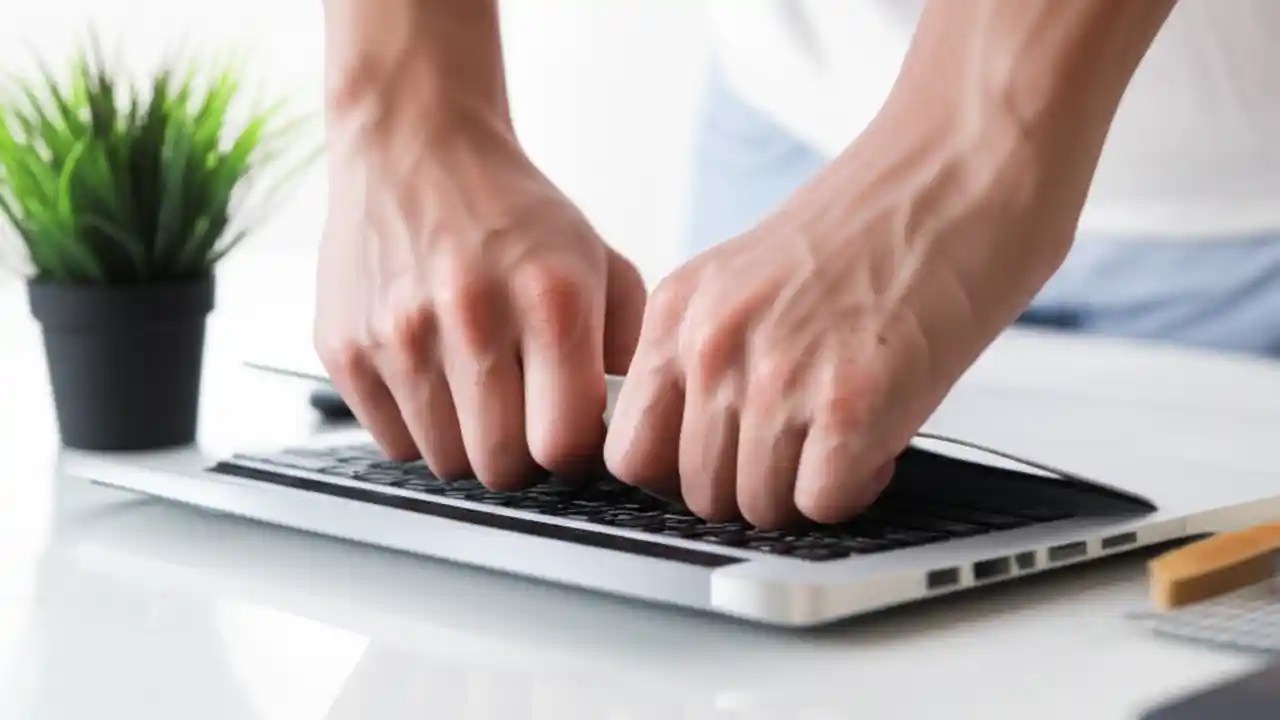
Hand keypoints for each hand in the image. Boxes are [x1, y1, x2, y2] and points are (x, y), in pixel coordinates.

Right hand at [315, 125, 645, 488]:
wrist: (413, 146)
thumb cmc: (515, 215)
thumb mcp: (599, 262)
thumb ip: (629, 349)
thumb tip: (623, 434)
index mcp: (551, 297)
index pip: (565, 444)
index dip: (573, 451)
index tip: (567, 430)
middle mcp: (472, 316)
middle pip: (503, 466)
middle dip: (521, 454)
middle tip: (520, 414)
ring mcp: (399, 335)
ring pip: (447, 462)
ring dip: (468, 441)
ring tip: (475, 389)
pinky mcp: (345, 348)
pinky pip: (393, 442)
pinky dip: (417, 426)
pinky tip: (430, 376)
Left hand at [604, 102, 1079, 527]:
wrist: (962, 165)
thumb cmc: (874, 222)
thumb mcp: (749, 281)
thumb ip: (712, 357)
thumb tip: (703, 451)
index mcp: (678, 310)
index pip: (630, 452)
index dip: (682, 473)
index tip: (727, 463)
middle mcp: (713, 344)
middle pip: (699, 494)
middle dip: (756, 485)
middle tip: (807, 444)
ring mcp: (777, 374)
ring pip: (759, 508)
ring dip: (809, 488)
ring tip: (849, 429)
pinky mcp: (850, 401)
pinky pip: (823, 505)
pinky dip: (858, 486)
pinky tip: (881, 434)